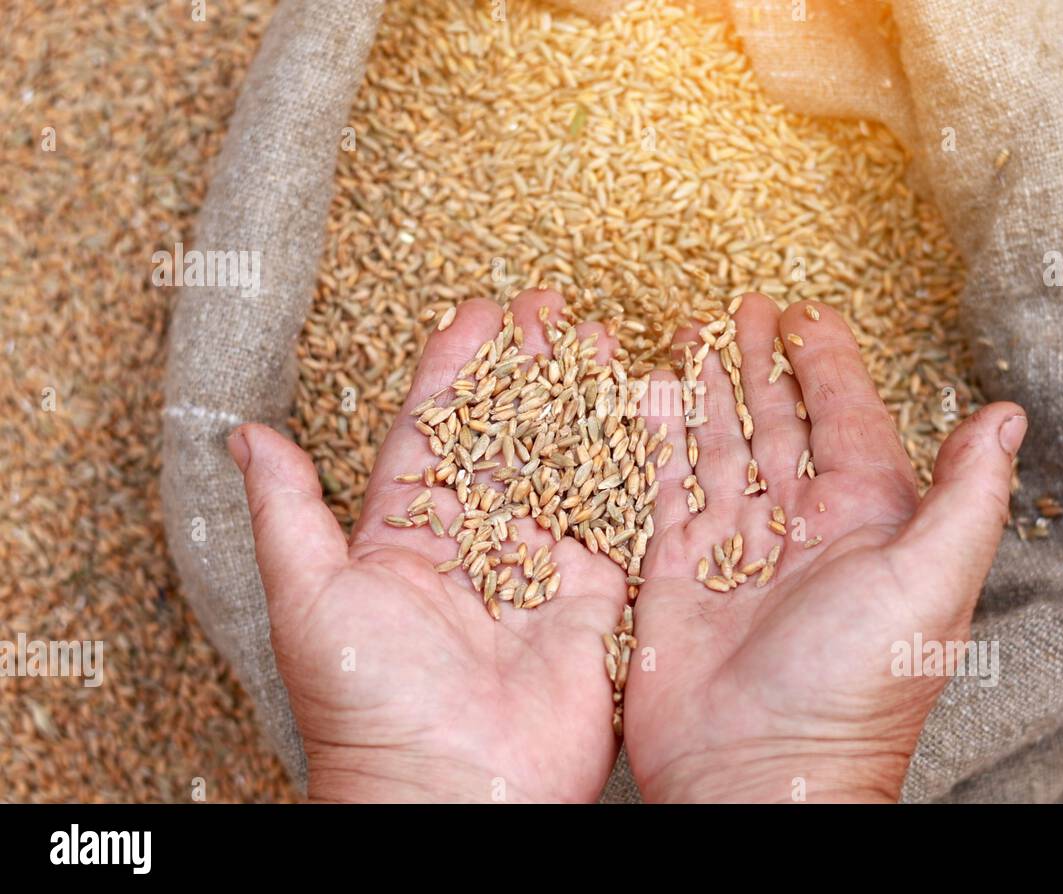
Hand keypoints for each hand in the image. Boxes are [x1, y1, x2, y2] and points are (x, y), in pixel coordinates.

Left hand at [228, 290, 626, 802]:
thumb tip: (243, 436)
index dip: (458, 370)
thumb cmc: (369, 708)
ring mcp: (539, 573)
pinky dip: (632, 470)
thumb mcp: (311, 600)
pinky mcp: (595, 603)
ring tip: (607, 344)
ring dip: (585, 405)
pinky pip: (616, 525)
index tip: (482, 313)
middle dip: (532, 372)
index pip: (436, 431)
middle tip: (556, 311)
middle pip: (509, 438)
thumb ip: (288, 513)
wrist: (453, 797)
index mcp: (406, 538)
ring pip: (566, 469)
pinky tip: (645, 418)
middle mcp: (476, 548)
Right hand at [626, 293, 1025, 801]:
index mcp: (864, 521)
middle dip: (759, 362)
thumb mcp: (931, 584)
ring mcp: (732, 549)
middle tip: (743, 307)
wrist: (760, 778)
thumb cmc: (855, 692)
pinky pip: (664, 488)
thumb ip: (967, 497)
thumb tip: (1008, 417)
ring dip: (708, 388)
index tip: (804, 313)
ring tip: (693, 333)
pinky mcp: (674, 573)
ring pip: (719, 446)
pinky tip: (649, 398)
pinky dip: (655, 441)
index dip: (824, 362)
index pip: (844, 417)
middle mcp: (797, 529)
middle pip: (777, 422)